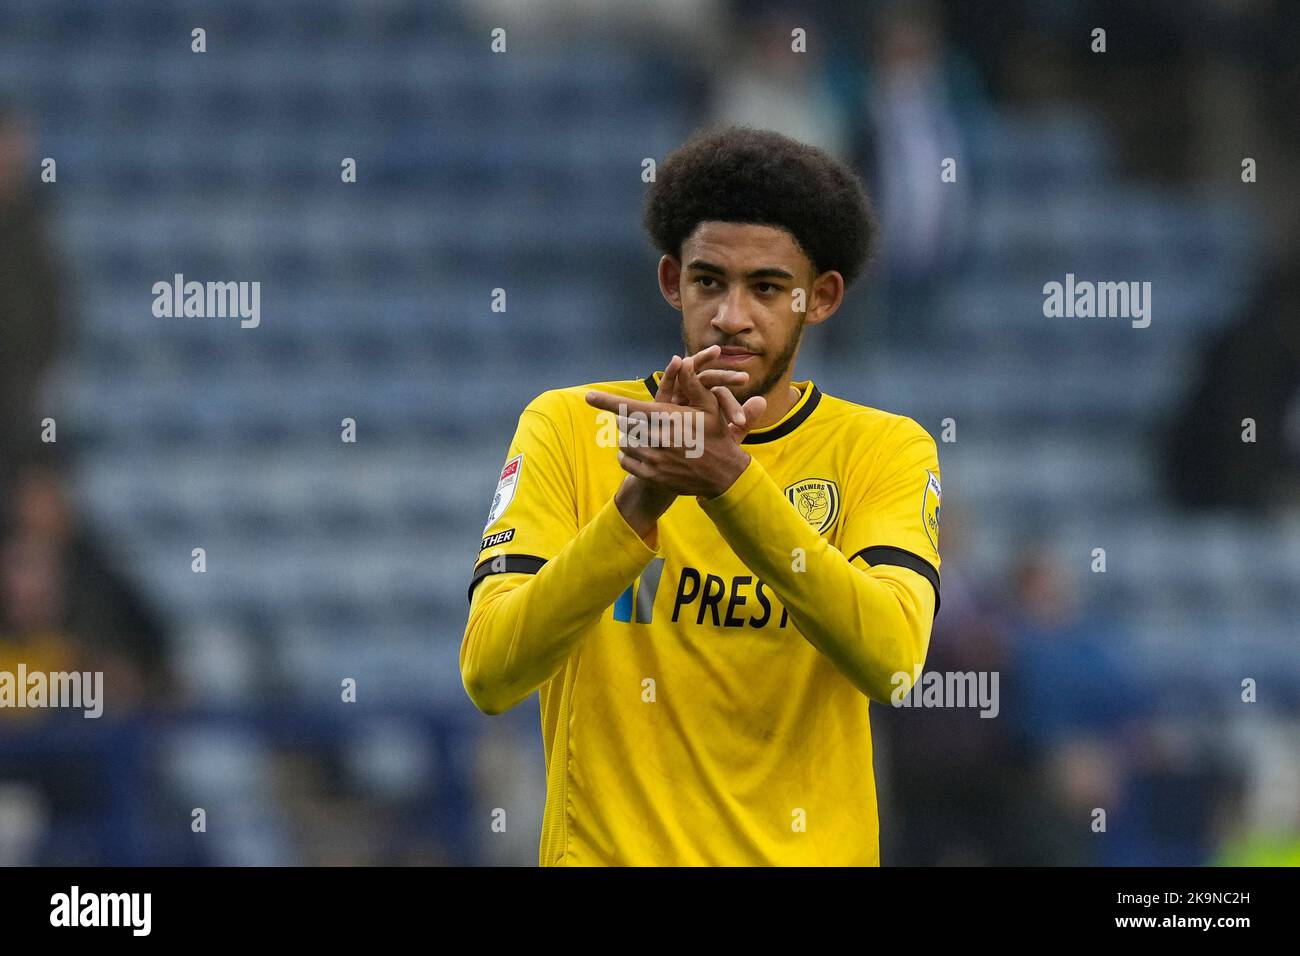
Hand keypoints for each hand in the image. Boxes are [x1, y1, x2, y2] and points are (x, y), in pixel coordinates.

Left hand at [585, 349, 766, 498]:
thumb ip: (692, 384)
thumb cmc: (716, 436)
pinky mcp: (652, 476)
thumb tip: (682, 360)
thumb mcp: (709, 407)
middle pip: (625, 425)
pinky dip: (627, 455)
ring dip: (629, 437)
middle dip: (629, 420)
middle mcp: (659, 439)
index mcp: (669, 418)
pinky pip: (625, 462)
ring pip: (625, 443)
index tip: (589, 396)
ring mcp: (654, 459)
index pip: (630, 407)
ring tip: (644, 435)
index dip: (607, 401)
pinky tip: (640, 451)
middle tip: (640, 419)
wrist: (723, 475)